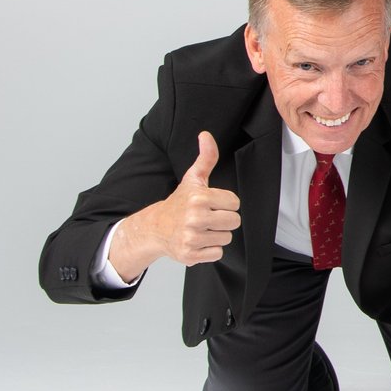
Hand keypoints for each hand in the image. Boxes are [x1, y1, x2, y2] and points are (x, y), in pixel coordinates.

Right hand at [113, 131, 237, 282]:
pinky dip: (209, 249)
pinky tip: (197, 241)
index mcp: (199, 198)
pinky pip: (217, 253)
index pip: (235, 203)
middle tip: (207, 217)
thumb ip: (206, 157)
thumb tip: (206, 135)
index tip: (212, 204)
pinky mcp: (190, 254)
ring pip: (226, 238)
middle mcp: (195, 218)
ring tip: (201, 228)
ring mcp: (192, 238)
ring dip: (216, 235)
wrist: (155, 227)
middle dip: (223, 220)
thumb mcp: (193, 179)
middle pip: (234, 221)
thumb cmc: (179, 203)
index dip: (225, 203)